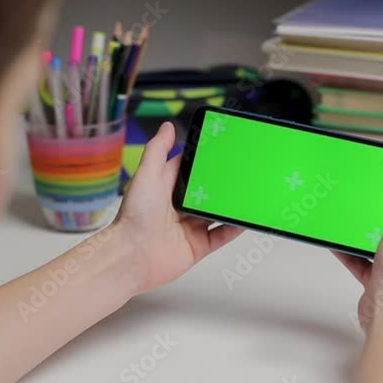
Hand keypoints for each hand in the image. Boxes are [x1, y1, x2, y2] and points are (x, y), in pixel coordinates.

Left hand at [112, 122, 243, 293]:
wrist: (133, 256)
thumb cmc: (135, 216)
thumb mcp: (147, 174)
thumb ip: (158, 150)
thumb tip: (168, 126)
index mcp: (165, 187)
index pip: (189, 169)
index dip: (204, 161)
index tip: (223, 150)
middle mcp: (178, 207)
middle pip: (206, 192)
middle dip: (222, 184)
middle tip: (243, 171)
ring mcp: (189, 227)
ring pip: (216, 213)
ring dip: (230, 205)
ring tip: (249, 193)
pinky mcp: (197, 246)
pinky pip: (221, 236)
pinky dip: (234, 228)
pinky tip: (246, 218)